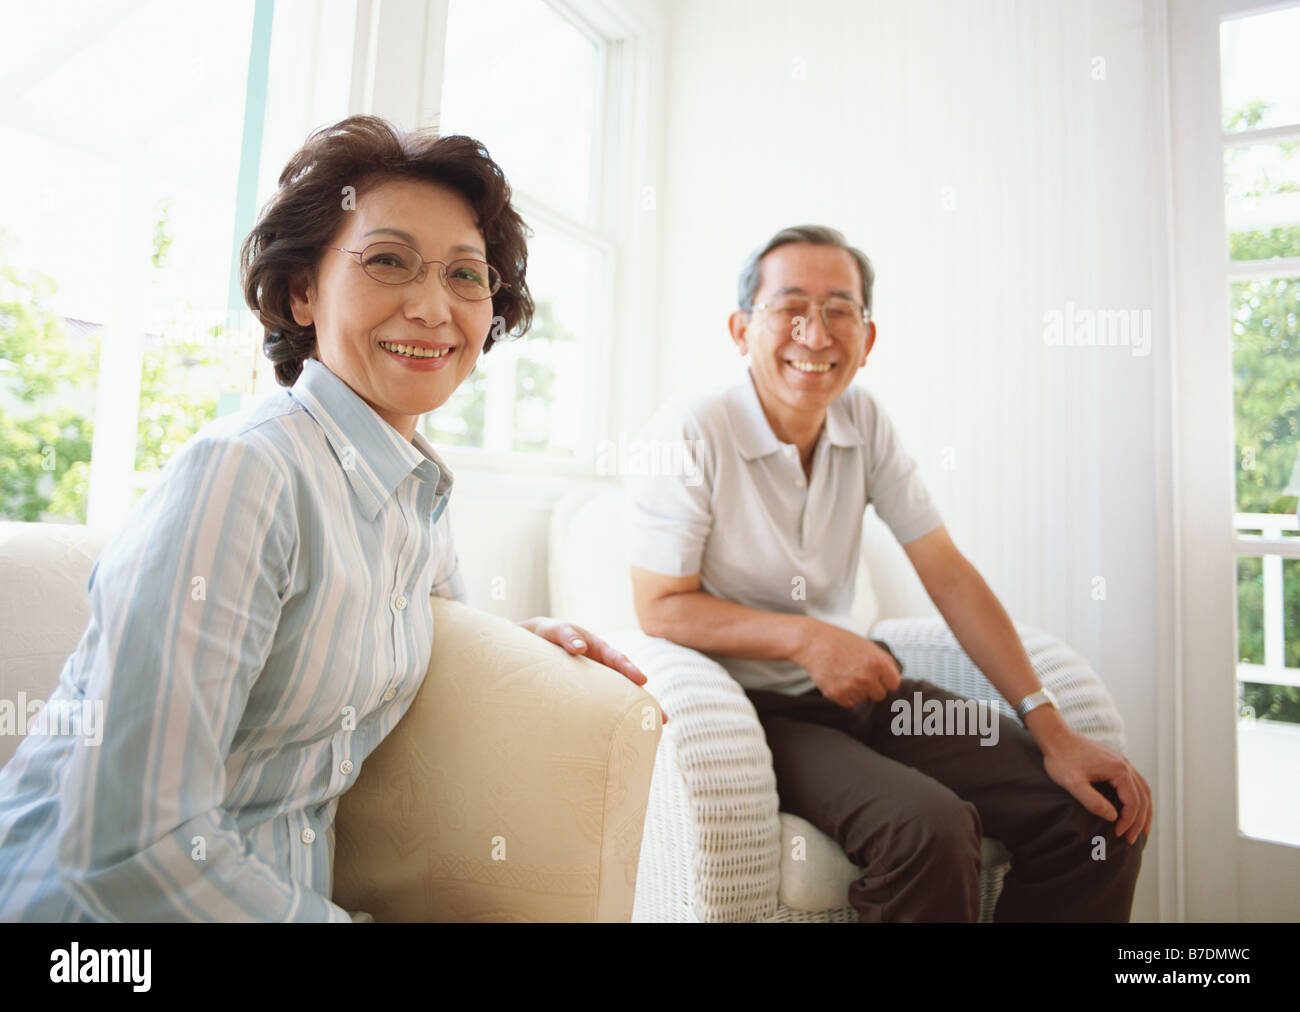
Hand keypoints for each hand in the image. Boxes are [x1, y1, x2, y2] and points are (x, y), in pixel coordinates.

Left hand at [517, 617, 666, 722]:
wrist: (530, 643)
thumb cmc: (545, 634)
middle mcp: (601, 667)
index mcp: (598, 649)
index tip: (642, 680)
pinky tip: (619, 737)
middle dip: (645, 702)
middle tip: (662, 719)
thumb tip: (580, 648)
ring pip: (618, 699)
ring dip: (633, 715)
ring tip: (650, 734)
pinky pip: (601, 707)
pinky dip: (612, 720)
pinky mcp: (584, 694)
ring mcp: (594, 683)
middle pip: (627, 686)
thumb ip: (566, 636)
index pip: (617, 660)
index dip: (630, 669)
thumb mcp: (554, 631)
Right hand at [791, 618, 901, 707]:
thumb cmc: (840, 641)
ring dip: (857, 691)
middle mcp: (867, 676)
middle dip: (872, 687)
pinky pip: (849, 703)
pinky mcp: (837, 695)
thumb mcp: (867, 646)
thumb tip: (894, 679)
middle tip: (858, 674)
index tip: (879, 678)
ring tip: (845, 674)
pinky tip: (838, 680)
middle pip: (879, 695)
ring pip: (863, 699)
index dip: (886, 680)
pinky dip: (844, 695)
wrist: (813, 643)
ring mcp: (852, 687)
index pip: (894, 684)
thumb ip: (884, 662)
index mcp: (878, 662)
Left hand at [1039, 730, 1152, 843]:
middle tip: (1131, 840)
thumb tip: (1113, 817)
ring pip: (1143, 789)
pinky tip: (1134, 806)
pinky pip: (1136, 781)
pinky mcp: (1116, 760)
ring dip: (1144, 810)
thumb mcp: (1073, 784)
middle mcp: (1125, 764)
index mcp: (1118, 770)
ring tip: (1142, 829)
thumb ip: (1093, 802)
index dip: (1129, 822)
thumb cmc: (1061, 760)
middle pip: (1143, 797)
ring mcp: (1122, 761)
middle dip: (1139, 821)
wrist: (1055, 737)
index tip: (1118, 835)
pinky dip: (1139, 797)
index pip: (1133, 802)